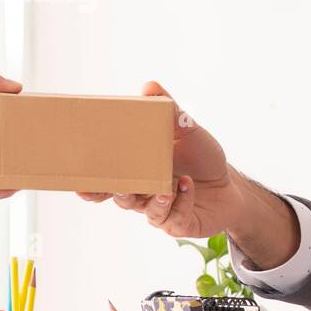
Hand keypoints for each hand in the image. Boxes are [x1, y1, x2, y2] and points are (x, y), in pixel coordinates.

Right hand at [77, 81, 247, 238]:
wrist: (230, 187)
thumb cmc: (203, 159)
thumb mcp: (188, 131)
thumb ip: (170, 111)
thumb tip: (149, 87)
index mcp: (138, 171)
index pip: (108, 179)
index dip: (92, 184)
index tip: (80, 183)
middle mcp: (144, 193)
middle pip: (121, 197)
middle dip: (118, 192)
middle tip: (120, 185)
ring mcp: (160, 210)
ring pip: (146, 210)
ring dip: (153, 199)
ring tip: (165, 190)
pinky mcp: (179, 223)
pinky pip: (173, 218)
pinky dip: (181, 202)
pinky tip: (188, 186)